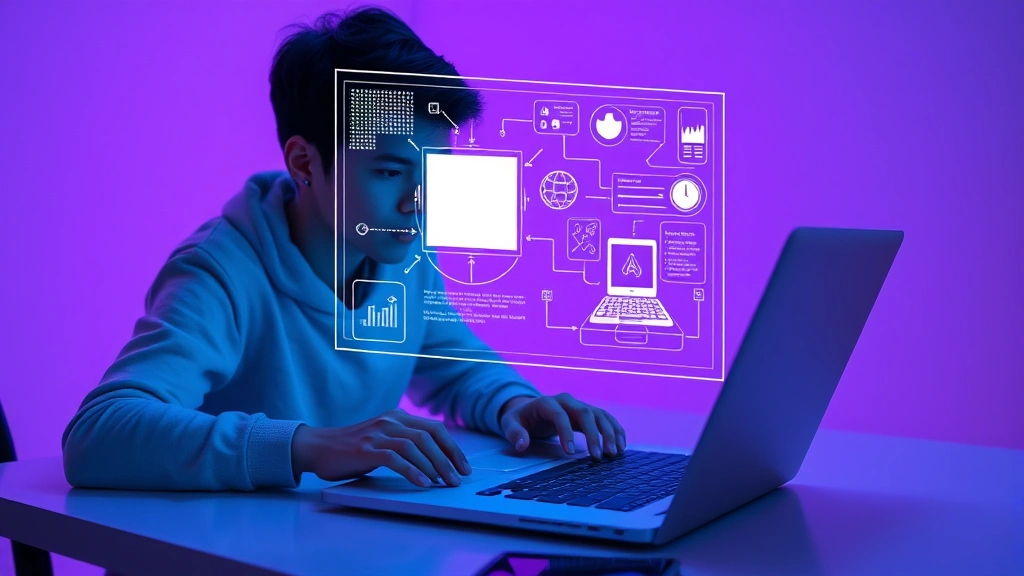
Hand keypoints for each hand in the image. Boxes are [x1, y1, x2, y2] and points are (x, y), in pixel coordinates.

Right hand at [291, 409, 471, 487]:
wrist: (317, 447)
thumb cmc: (353, 449)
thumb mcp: (383, 439)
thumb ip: (405, 443)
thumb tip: (438, 463)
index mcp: (398, 416)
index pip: (435, 428)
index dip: (453, 448)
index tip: (464, 467)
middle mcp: (390, 421)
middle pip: (429, 437)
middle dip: (448, 459)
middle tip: (457, 479)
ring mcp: (378, 433)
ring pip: (415, 446)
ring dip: (434, 466)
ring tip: (444, 484)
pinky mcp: (366, 449)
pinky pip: (395, 458)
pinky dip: (412, 471)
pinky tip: (422, 483)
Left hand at [499, 393, 625, 459]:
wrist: (530, 409)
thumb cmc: (520, 419)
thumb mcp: (510, 424)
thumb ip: (514, 433)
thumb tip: (522, 445)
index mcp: (547, 402)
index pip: (559, 415)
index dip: (565, 432)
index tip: (569, 452)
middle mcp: (566, 401)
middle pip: (584, 412)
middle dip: (593, 434)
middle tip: (598, 456)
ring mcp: (579, 405)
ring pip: (599, 415)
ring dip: (609, 433)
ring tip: (614, 453)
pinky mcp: (587, 413)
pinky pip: (605, 419)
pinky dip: (615, 430)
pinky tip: (621, 446)